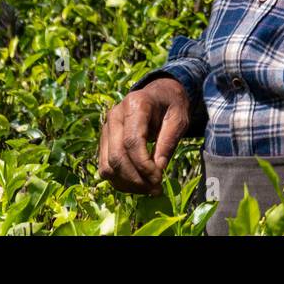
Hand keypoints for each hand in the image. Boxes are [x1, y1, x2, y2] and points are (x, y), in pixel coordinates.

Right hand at [98, 76, 191, 194]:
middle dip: (136, 179)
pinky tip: (138, 184)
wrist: (159, 94)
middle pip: (117, 156)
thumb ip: (168, 142)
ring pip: (107, 166)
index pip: (131, 142)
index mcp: (135, 105)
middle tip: (155, 189)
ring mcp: (106, 128)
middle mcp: (115, 115)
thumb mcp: (179, 119)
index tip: (159, 178)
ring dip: (127, 184)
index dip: (143, 165)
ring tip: (149, 189)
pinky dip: (120, 181)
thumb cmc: (171, 106)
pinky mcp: (104, 141)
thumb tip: (158, 169)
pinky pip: (105, 167)